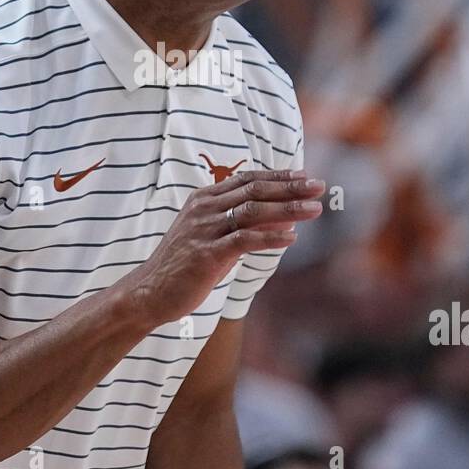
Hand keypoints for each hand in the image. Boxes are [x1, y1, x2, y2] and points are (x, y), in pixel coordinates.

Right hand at [123, 169, 323, 326]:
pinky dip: (270, 238)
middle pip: (255, 190)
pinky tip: (291, 238)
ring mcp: (204, 230)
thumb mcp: (215, 238)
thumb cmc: (185, 265)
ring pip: (253, 212)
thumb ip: (245, 225)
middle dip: (290, 188)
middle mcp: (204, 208)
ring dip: (288, 209)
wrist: (149, 292)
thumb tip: (285, 218)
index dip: (279, 176)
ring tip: (315, 210)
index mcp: (204, 198)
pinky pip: (244, 240)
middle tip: (319, 187)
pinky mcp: (206, 254)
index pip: (248, 179)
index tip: (305, 177)